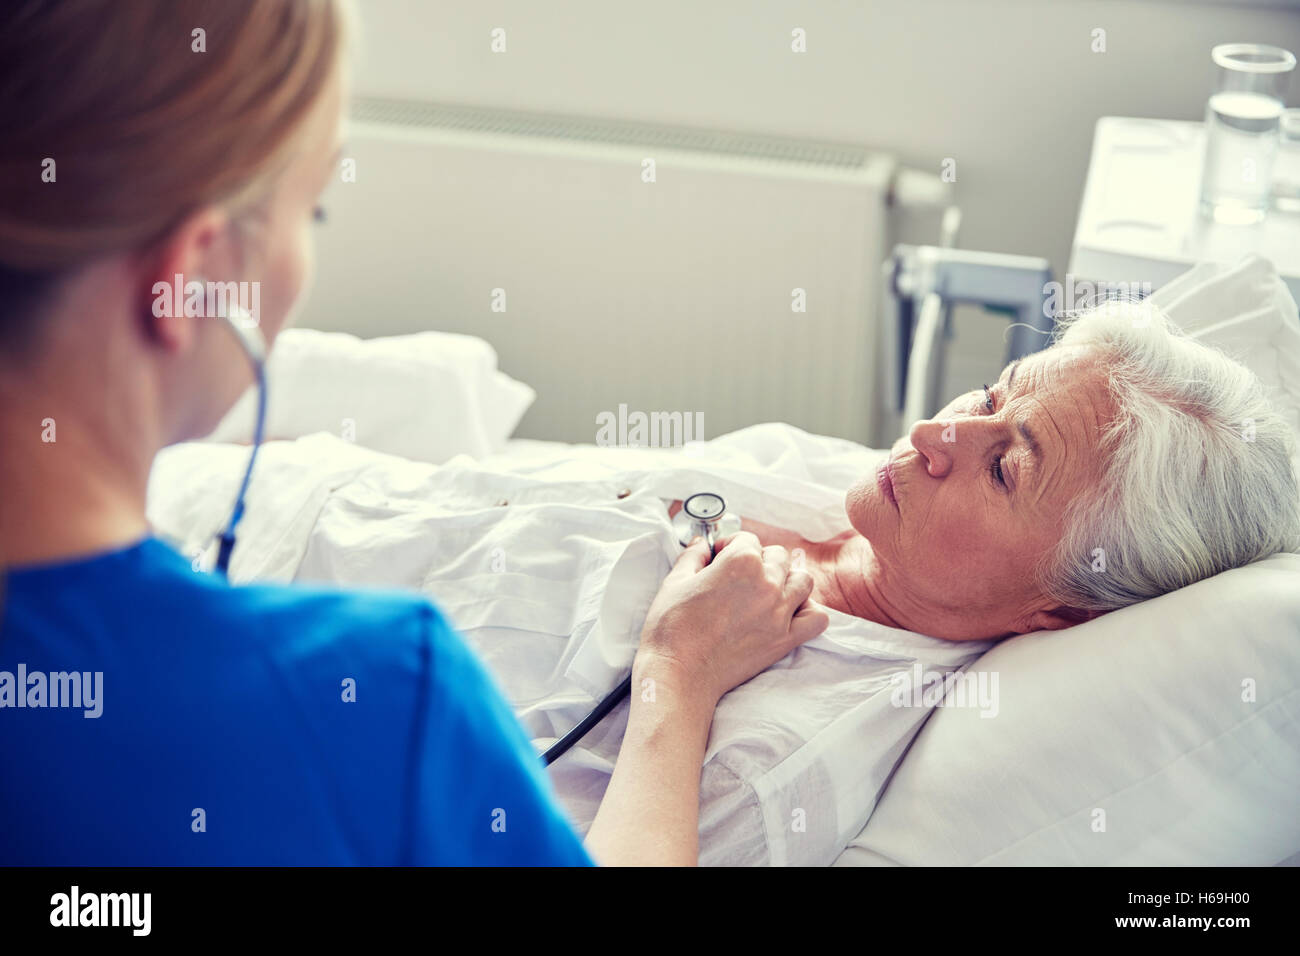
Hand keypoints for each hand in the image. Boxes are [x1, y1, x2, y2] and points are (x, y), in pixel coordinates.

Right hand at [637, 531, 828, 707]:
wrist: (680, 673)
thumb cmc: (672, 628)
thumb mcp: (675, 581)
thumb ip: (693, 556)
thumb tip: (701, 544)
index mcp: (740, 562)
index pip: (748, 540)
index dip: (730, 546)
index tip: (720, 558)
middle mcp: (766, 583)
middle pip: (778, 556)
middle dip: (760, 560)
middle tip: (741, 577)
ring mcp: (780, 612)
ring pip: (803, 581)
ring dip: (787, 580)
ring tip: (767, 591)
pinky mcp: (785, 639)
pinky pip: (816, 619)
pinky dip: (808, 613)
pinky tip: (789, 613)